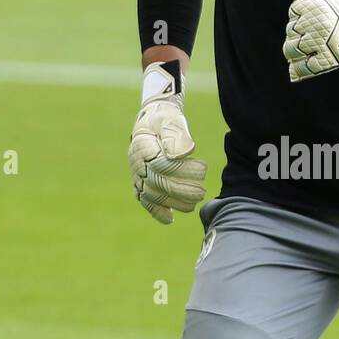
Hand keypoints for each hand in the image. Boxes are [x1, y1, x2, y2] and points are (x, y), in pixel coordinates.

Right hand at [129, 62, 206, 222]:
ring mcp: (136, 175)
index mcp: (142, 145)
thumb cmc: (165, 119)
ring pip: (152, 195)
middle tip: (202, 191)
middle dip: (181, 190)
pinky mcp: (140, 183)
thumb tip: (183, 153)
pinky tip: (170, 219)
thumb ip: (176, 135)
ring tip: (195, 202)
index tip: (203, 169)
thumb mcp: (172, 119)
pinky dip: (156, 212)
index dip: (182, 170)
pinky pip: (144, 200)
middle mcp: (136, 163)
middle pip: (157, 183)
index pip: (160, 163)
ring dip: (174, 202)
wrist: (154, 121)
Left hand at [274, 0, 338, 81]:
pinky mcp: (331, 61)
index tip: (314, 12)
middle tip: (314, 28)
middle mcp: (321, 27)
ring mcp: (325, 45)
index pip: (294, 11)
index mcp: (319, 7)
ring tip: (307, 44)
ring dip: (294, 48)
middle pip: (290, 31)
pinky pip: (304, 68)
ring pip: (292, 49)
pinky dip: (297, 69)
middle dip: (297, 30)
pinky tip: (295, 68)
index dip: (300, 12)